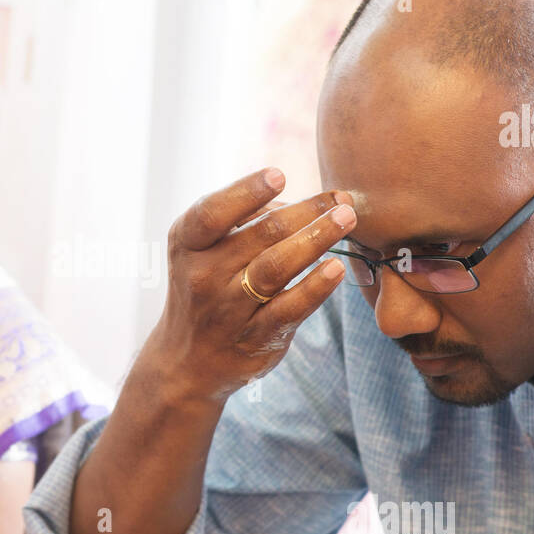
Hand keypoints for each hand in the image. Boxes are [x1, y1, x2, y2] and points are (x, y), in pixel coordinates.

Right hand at [144, 168, 355, 403]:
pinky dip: (315, 287)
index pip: (213, 213)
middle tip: (340, 198)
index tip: (280, 174)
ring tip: (346, 220)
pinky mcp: (255, 338)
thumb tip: (304, 204)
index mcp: (188, 244)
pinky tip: (336, 269)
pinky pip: (289, 309)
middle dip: (306, 211)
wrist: (187, 359)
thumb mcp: (204, 250)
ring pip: (276, 268)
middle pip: (260, 235)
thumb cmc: (207, 287)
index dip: (246, 191)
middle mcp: (203, 275)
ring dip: (316, 239)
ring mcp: (228, 310)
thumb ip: (244, 222)